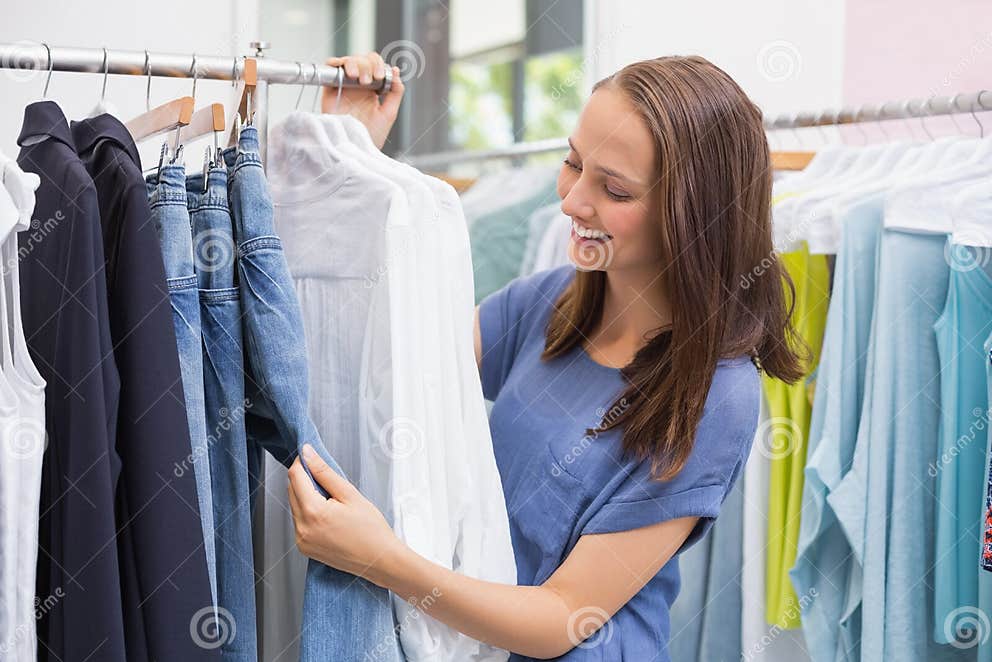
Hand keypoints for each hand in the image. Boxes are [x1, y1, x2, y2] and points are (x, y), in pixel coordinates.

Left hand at [288, 443, 402, 584]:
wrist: (380, 561)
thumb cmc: (371, 530)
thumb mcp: (350, 494)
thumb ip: (325, 472)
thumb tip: (308, 453)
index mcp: (313, 512)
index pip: (295, 477)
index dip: (302, 462)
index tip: (311, 456)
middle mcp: (302, 528)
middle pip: (292, 491)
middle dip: (305, 479)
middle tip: (328, 480)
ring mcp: (301, 540)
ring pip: (294, 505)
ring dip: (307, 496)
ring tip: (333, 501)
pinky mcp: (304, 548)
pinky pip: (299, 521)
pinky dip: (309, 512)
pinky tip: (329, 514)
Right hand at [321, 52, 404, 149]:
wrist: (354, 148)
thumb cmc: (370, 137)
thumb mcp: (388, 113)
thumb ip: (395, 93)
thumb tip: (396, 71)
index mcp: (372, 90)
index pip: (375, 66)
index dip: (380, 66)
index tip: (382, 77)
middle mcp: (357, 86)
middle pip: (363, 60)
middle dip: (369, 65)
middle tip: (370, 80)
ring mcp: (344, 85)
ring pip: (349, 60)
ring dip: (357, 63)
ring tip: (361, 79)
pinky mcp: (330, 88)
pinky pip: (331, 66)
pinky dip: (339, 63)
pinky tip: (349, 74)